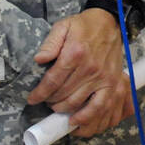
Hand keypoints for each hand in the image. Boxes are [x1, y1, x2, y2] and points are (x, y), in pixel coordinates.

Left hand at [28, 7, 133, 136]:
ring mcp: (102, 77)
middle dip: (50, 101)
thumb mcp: (63, 26)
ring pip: (77, 102)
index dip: (40, 93)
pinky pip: (99, 106)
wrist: (110, 23)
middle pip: (63, 94)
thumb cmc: (85, 26)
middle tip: (45, 100)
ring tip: (56, 107)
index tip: (32, 99)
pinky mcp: (112, 83)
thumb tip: (39, 59)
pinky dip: (86, 117)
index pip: (52, 81)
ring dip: (63, 109)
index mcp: (75, 53)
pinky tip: (75, 120)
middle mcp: (89, 67)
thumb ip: (50, 43)